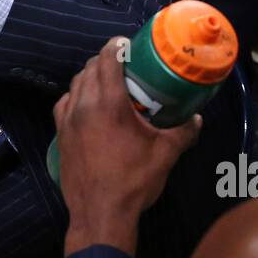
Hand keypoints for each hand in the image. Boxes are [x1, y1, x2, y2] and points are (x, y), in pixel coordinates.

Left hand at [53, 37, 202, 255]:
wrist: (100, 214)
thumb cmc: (134, 181)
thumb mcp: (165, 155)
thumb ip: (183, 132)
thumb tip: (196, 118)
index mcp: (109, 104)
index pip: (107, 60)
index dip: (115, 46)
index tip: (126, 43)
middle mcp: (84, 105)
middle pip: (89, 69)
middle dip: (104, 60)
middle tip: (123, 64)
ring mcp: (68, 120)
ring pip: (75, 85)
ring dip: (89, 77)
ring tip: (107, 81)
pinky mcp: (60, 135)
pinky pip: (65, 104)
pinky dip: (76, 96)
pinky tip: (87, 104)